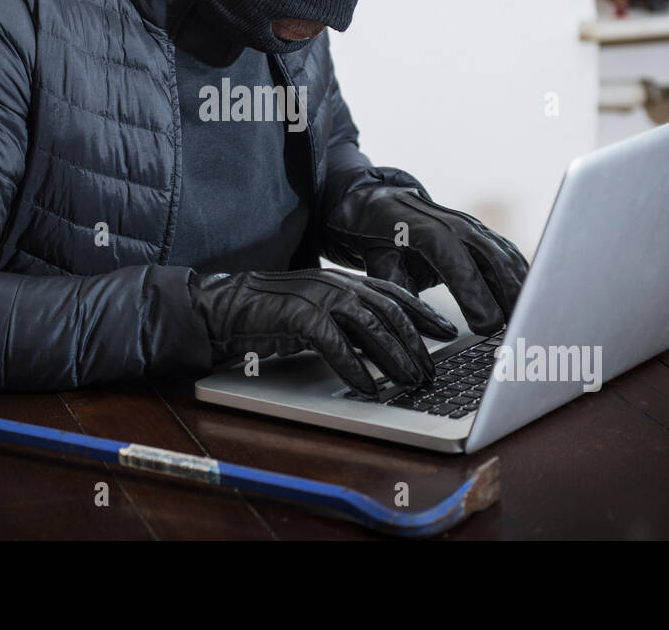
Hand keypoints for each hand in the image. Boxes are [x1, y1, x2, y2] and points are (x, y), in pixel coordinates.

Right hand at [188, 267, 458, 397]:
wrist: (221, 310)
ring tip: (410, 381)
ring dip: (393, 356)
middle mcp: (334, 284)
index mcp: (342, 282)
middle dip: (415, 343)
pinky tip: (367, 387)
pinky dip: (353, 366)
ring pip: (368, 324)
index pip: (394, 295)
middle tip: (432, 371)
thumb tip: (384, 350)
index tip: (447, 333)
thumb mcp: (318, 317)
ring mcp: (315, 296)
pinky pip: (332, 342)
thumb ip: (348, 326)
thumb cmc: (269, 317)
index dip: (424, 314)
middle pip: (388, 311)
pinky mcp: (295, 314)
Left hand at [323, 184, 529, 335]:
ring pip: (505, 256)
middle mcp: (455, 225)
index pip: (456, 261)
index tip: (486, 326)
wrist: (382, 203)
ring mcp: (472, 227)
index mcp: (426, 229)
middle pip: (491, 258)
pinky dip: (523, 276)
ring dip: (521, 287)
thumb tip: (412, 317)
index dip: (473, 293)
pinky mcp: (482, 234)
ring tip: (531, 320)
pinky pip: (508, 254)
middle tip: (518, 330)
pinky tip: (532, 298)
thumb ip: (395, 286)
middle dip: (509, 294)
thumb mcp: (376, 259)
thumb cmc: (377, 234)